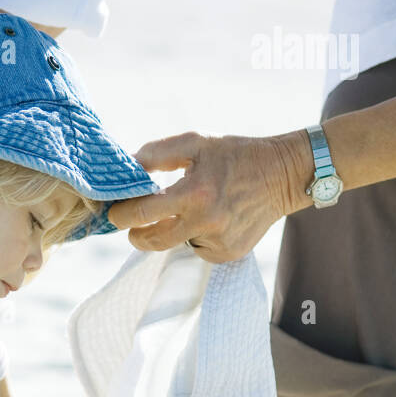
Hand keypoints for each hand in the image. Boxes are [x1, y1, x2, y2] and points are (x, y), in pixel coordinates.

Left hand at [108, 130, 310, 263]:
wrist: (282, 175)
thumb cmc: (235, 154)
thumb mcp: (197, 142)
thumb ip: (158, 153)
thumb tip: (126, 166)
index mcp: (195, 193)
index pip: (143, 213)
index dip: (122, 215)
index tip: (113, 212)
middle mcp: (206, 222)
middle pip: (153, 241)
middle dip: (136, 234)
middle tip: (132, 226)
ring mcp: (218, 243)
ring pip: (175, 245)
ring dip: (171, 232)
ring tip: (191, 209)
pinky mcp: (227, 254)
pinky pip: (197, 250)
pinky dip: (196, 237)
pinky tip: (213, 219)